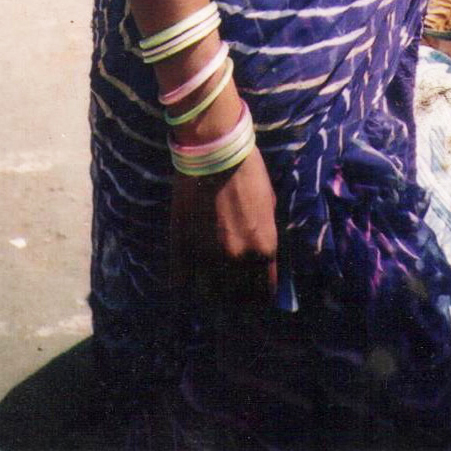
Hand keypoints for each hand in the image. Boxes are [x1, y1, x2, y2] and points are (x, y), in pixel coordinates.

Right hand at [169, 145, 278, 303]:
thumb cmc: (248, 172)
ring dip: (211, 291)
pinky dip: (185, 280)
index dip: (261, 295)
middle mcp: (237, 259)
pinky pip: (182, 280)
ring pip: (209, 294)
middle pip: (237, 298)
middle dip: (237, 297)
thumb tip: (263, 259)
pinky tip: (188, 274)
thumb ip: (265, 237)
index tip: (256, 293)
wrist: (214, 151)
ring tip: (211, 282)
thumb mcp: (269, 205)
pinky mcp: (182, 248)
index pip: (265, 291)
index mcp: (263, 248)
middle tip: (233, 290)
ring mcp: (207, 256)